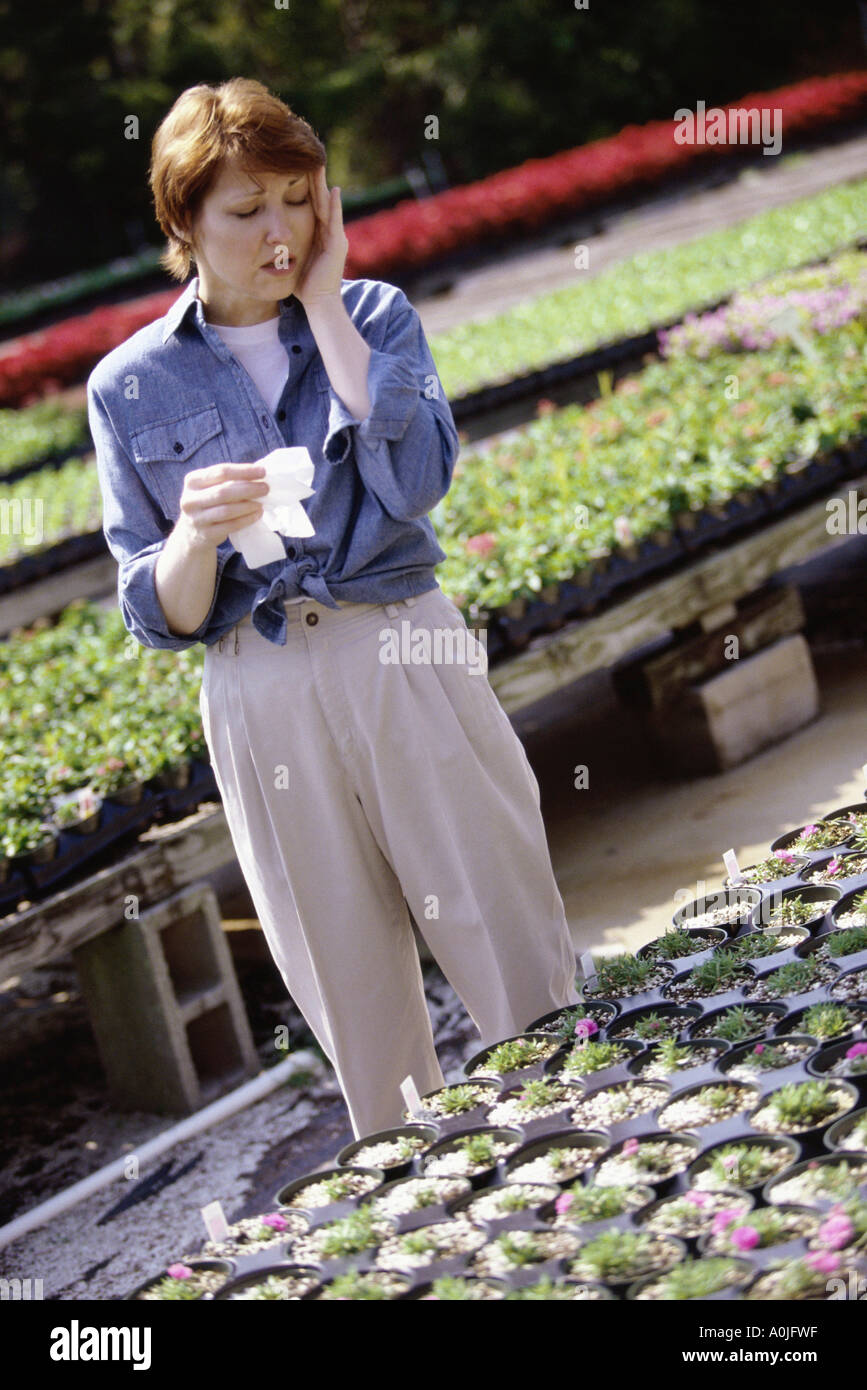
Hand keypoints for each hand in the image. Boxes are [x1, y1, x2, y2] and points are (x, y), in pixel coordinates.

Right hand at [178, 462, 268, 548]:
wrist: (191, 534)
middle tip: (266, 488)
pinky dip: (246, 519)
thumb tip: (258, 474)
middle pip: (224, 491)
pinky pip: (230, 526)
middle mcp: (190, 499)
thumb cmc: (207, 504)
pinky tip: (257, 514)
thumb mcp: (209, 488)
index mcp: (192, 481)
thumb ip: (228, 480)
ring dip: (248, 505)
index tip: (262, 471)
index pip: (221, 472)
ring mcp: (197, 518)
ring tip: (261, 503)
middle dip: (248, 489)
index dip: (243, 471)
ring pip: (227, 510)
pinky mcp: (206, 534)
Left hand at [293, 166, 348, 305]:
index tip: (295, 165)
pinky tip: (331, 190)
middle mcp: (328, 232)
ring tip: (319, 165)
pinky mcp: (337, 245)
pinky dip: (334, 206)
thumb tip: (266, 238)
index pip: (310, 203)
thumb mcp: (291, 258)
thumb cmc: (303, 285)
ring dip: (323, 185)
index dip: (304, 185)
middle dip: (314, 178)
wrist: (319, 303)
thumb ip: (283, 246)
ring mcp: (335, 237)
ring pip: (327, 205)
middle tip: (309, 155)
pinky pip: (334, 221)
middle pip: (320, 199)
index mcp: (317, 233)